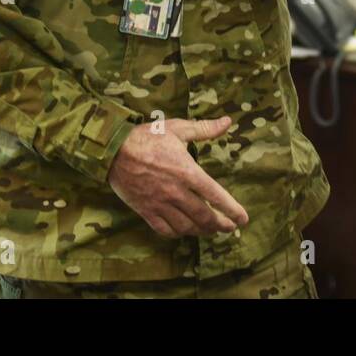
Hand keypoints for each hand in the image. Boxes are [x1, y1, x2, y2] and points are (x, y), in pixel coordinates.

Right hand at [108, 116, 249, 237]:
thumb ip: (204, 129)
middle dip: (220, 225)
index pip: (215, 196)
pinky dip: (177, 233)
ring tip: (210, 230)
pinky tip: (184, 230)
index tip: (243, 219)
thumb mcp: (177, 128)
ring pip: (186, 226)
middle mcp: (175, 191)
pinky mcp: (145, 210)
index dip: (232, 210)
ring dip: (201, 231)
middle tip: (229, 228)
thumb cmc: (147, 137)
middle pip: (203, 216)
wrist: (113, 151)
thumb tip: (227, 122)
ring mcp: (159, 203)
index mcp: (187, 172)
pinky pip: (165, 229)